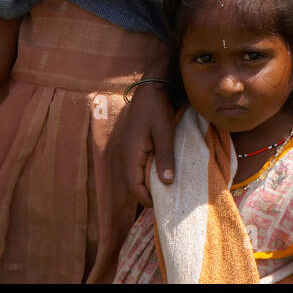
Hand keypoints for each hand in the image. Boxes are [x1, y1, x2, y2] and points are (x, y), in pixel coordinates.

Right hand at [115, 83, 175, 206]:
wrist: (150, 88)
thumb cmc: (157, 108)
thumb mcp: (165, 132)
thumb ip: (165, 157)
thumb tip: (166, 183)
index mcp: (130, 154)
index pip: (133, 187)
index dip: (146, 199)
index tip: (162, 204)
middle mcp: (126, 154)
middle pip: (133, 183)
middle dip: (148, 193)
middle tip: (167, 199)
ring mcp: (128, 149)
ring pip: (136, 174)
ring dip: (148, 182)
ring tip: (166, 187)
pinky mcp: (134, 144)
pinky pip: (139, 164)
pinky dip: (149, 172)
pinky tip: (162, 171)